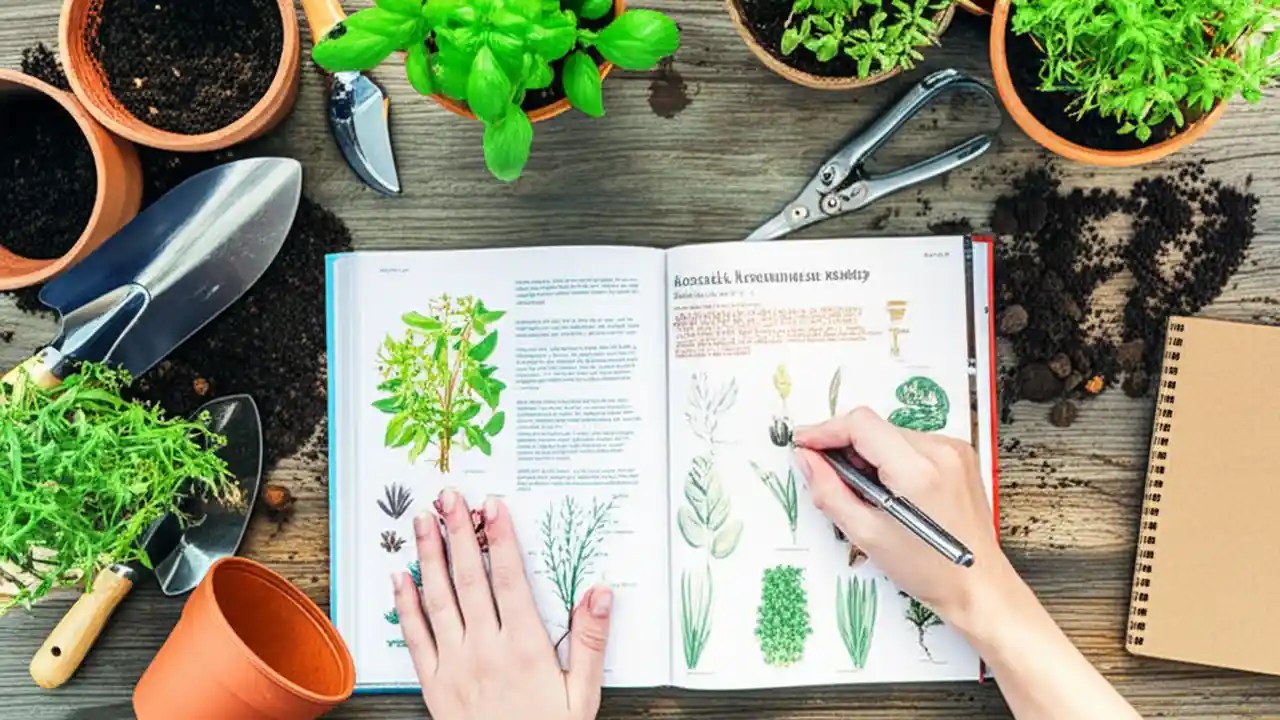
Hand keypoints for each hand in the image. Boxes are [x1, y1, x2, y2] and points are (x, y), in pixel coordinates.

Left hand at [393, 489, 611, 719]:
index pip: (510, 579)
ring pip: (438, 599)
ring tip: (421, 521)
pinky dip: (405, 605)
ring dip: (428, 556)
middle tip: (448, 496)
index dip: (501, 539)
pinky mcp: (433, 684)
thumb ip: (590, 641)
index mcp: (525, 648)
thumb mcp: (582, 696)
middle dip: (459, 533)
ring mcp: (454, 666)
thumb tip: (600, 592)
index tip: (493, 506)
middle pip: (469, 578)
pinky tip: (400, 577)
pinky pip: (415, 637)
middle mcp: (485, 650)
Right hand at [792, 408, 1015, 634]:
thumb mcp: (867, 535)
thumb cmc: (932, 570)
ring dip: (869, 455)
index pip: (860, 424)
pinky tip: (891, 490)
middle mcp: (940, 452)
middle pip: (874, 427)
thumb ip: (830, 492)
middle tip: (832, 478)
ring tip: (868, 493)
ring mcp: (954, 452)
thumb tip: (808, 461)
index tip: (806, 444)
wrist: (978, 586)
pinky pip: (912, 444)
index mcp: (917, 470)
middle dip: (845, 447)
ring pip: (891, 435)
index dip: (825, 431)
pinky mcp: (959, 457)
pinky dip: (892, 459)